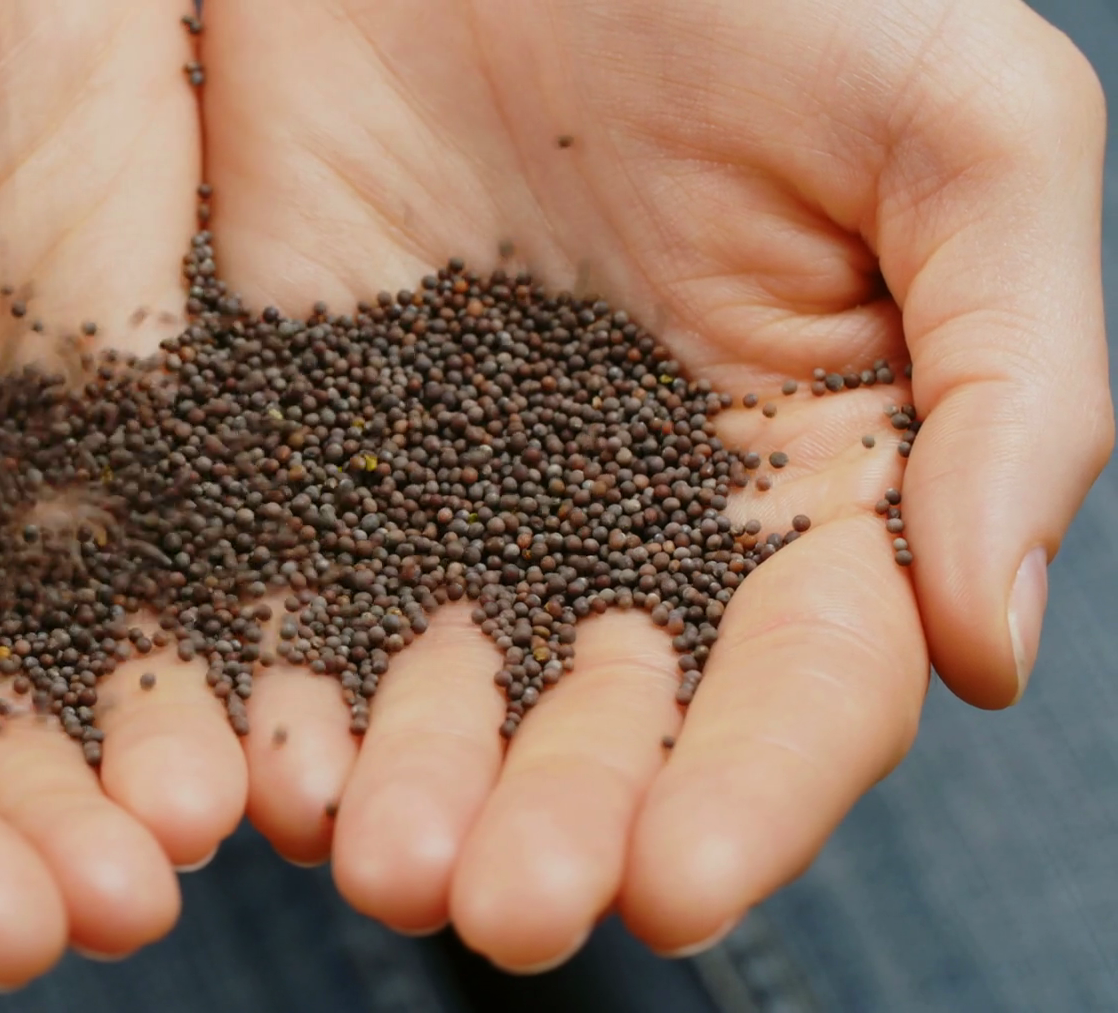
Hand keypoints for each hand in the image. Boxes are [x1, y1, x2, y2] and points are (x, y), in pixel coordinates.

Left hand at [197, 0, 1109, 967]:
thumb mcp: (961, 130)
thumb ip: (1010, 381)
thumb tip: (991, 646)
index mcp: (811, 481)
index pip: (802, 684)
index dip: (752, 793)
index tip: (676, 883)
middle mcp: (628, 517)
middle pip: (601, 720)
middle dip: (554, 824)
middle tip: (498, 909)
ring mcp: (453, 484)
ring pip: (432, 685)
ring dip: (404, 789)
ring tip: (369, 861)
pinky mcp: (298, 430)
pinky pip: (280, 580)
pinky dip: (267, 680)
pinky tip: (249, 756)